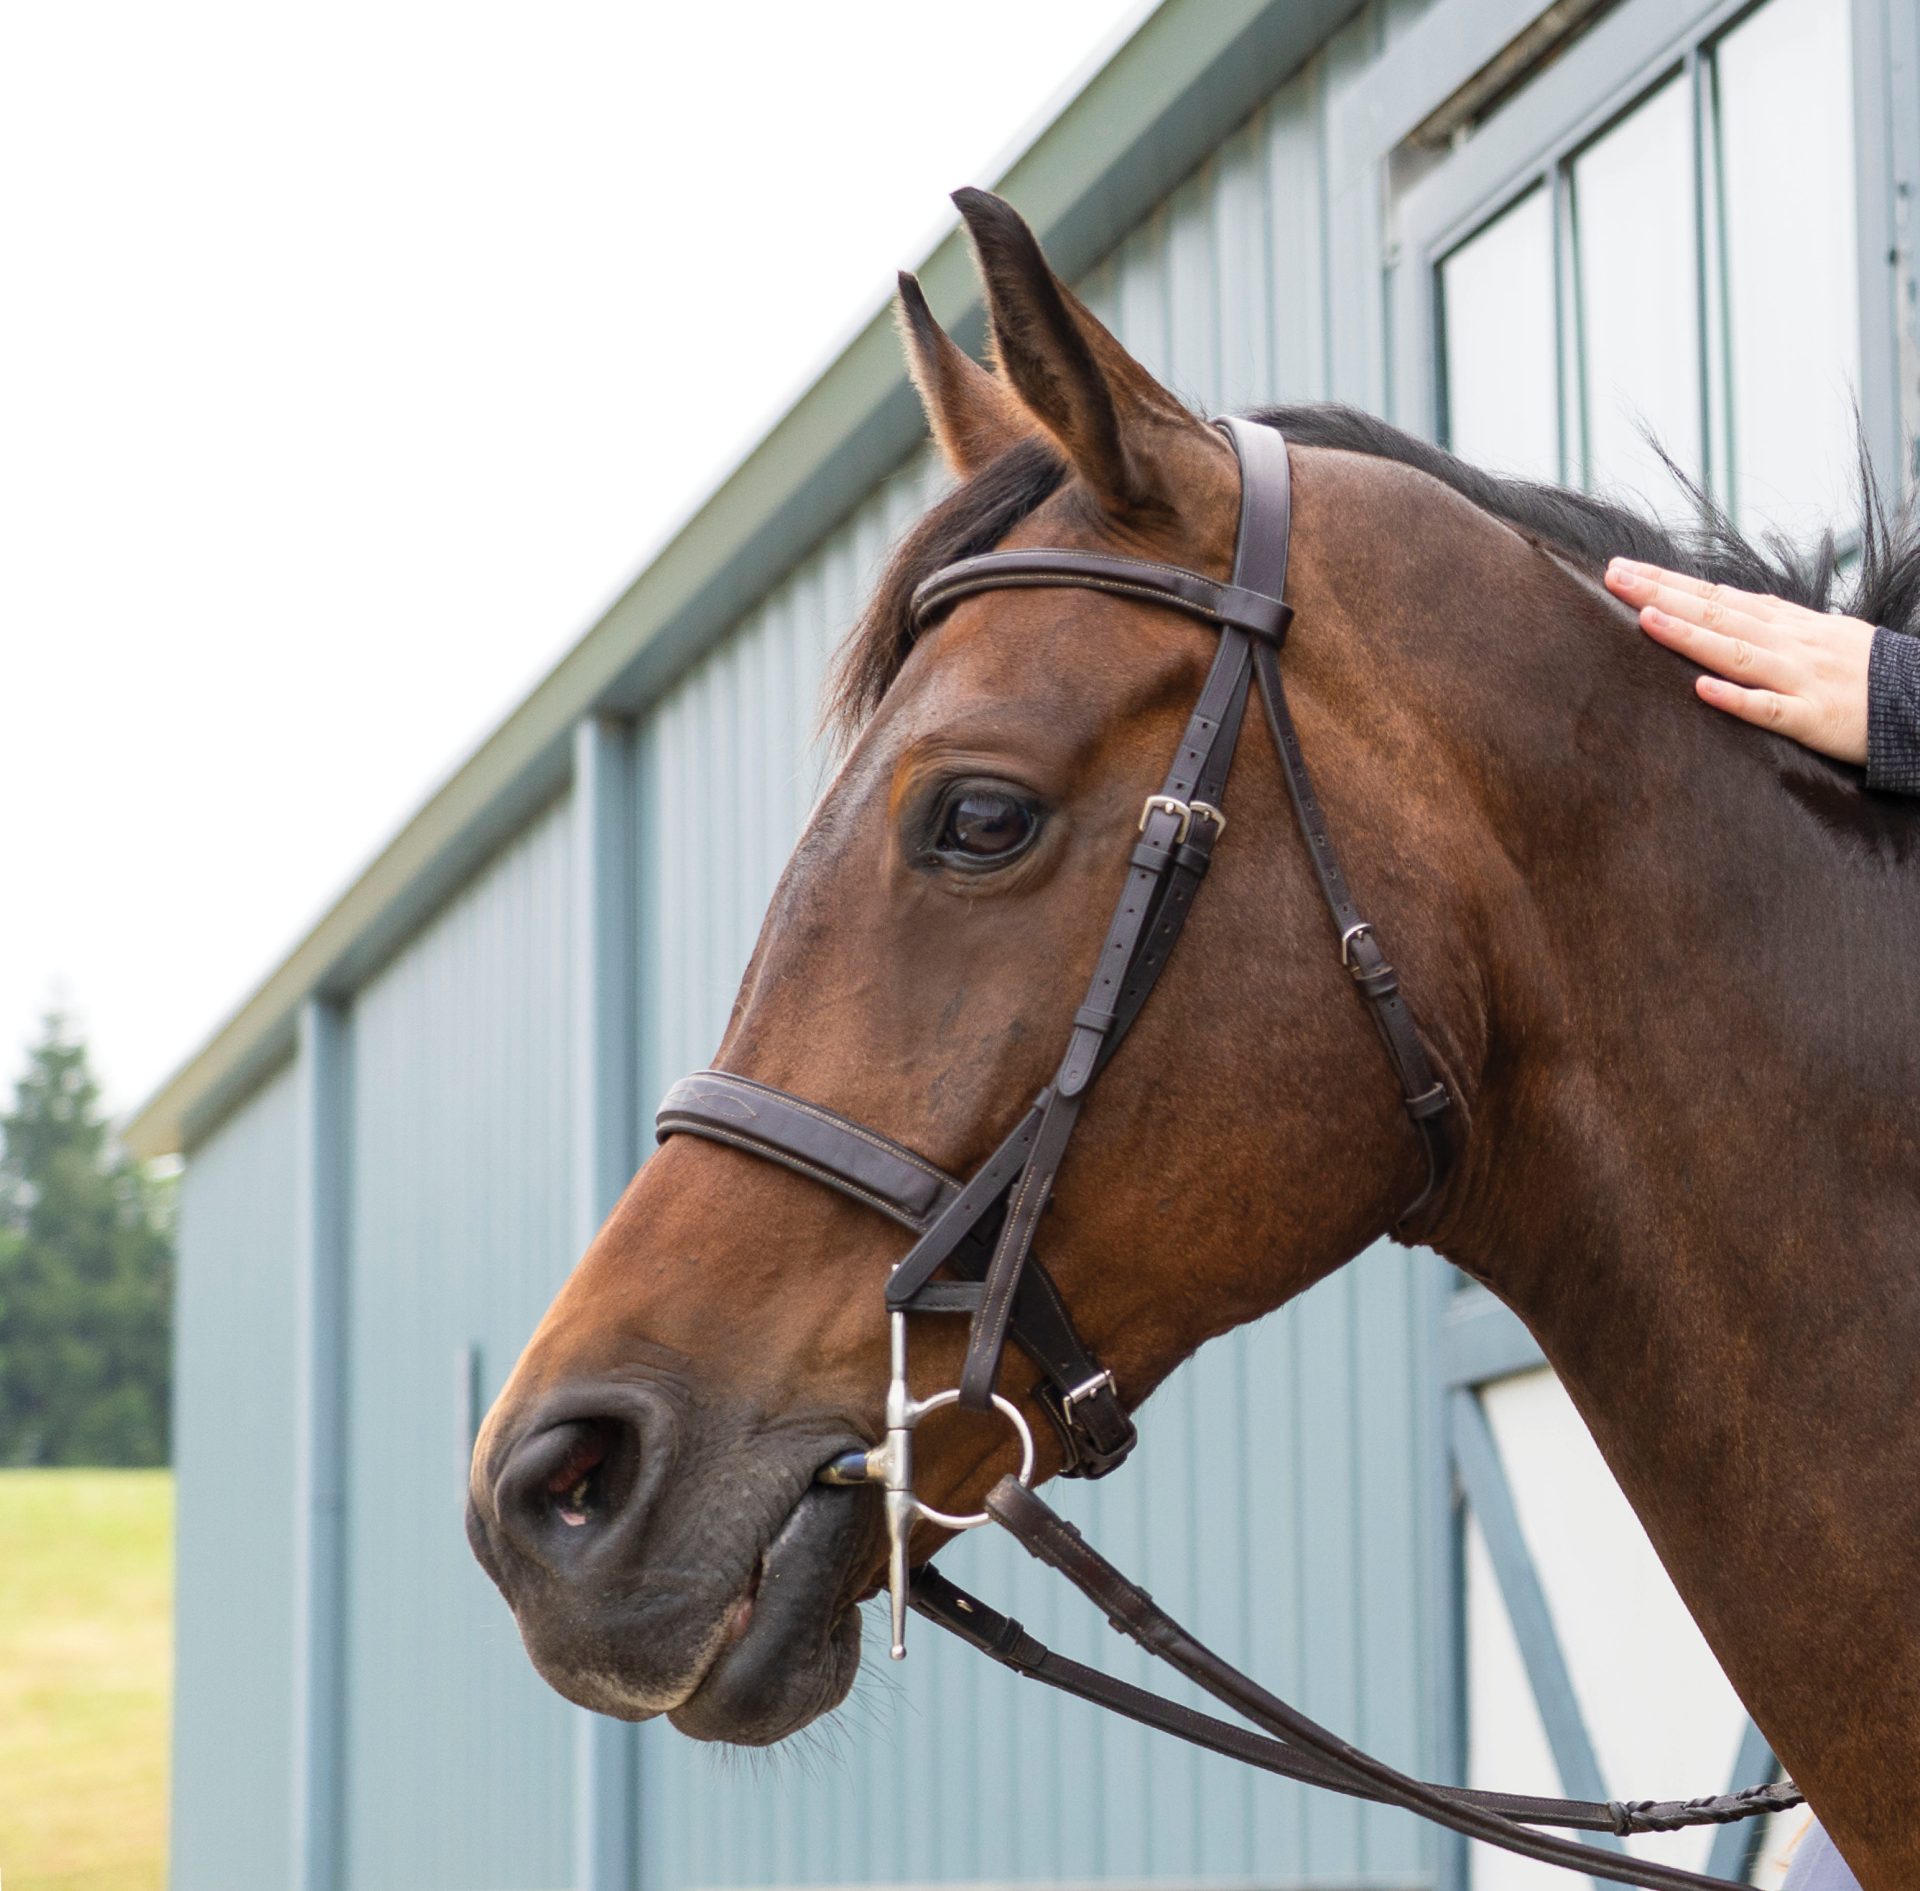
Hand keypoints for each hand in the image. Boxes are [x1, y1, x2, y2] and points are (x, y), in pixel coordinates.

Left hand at [1604, 558, 1872, 765]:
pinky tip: (1702, 691)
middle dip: (1663, 595)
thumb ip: (1778, 623)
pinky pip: (1772, 709)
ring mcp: (1801, 678)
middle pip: (1717, 614)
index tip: (1623, 567)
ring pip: (1737, 653)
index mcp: (1787, 624)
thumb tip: (1737, 604)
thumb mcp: (1823, 635)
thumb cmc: (1869, 672)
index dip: (1669, 582)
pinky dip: (1738, 699)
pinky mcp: (1816, 718)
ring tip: (1645, 619)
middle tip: (1613, 576)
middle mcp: (1789, 643)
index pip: (1716, 595)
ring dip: (1690, 636)